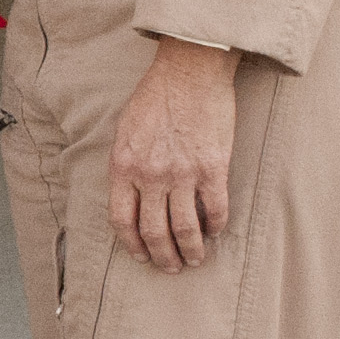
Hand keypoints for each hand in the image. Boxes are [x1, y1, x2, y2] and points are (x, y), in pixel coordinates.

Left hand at [109, 38, 238, 272]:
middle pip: (154, 232)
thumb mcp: (125, 129)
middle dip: (163, 257)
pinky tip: (217, 231)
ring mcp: (183, 173)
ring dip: (192, 251)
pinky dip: (216, 226)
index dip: (132, 245)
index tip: (142, 256)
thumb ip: (126, 164)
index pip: (122, 220)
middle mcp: (151, 175)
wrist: (190, 70)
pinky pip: (215, 209)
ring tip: (197, 259)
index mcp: (124, 166)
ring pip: (186, 229)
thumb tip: (131, 196)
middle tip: (171, 267)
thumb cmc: (156, 95)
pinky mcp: (213, 167)